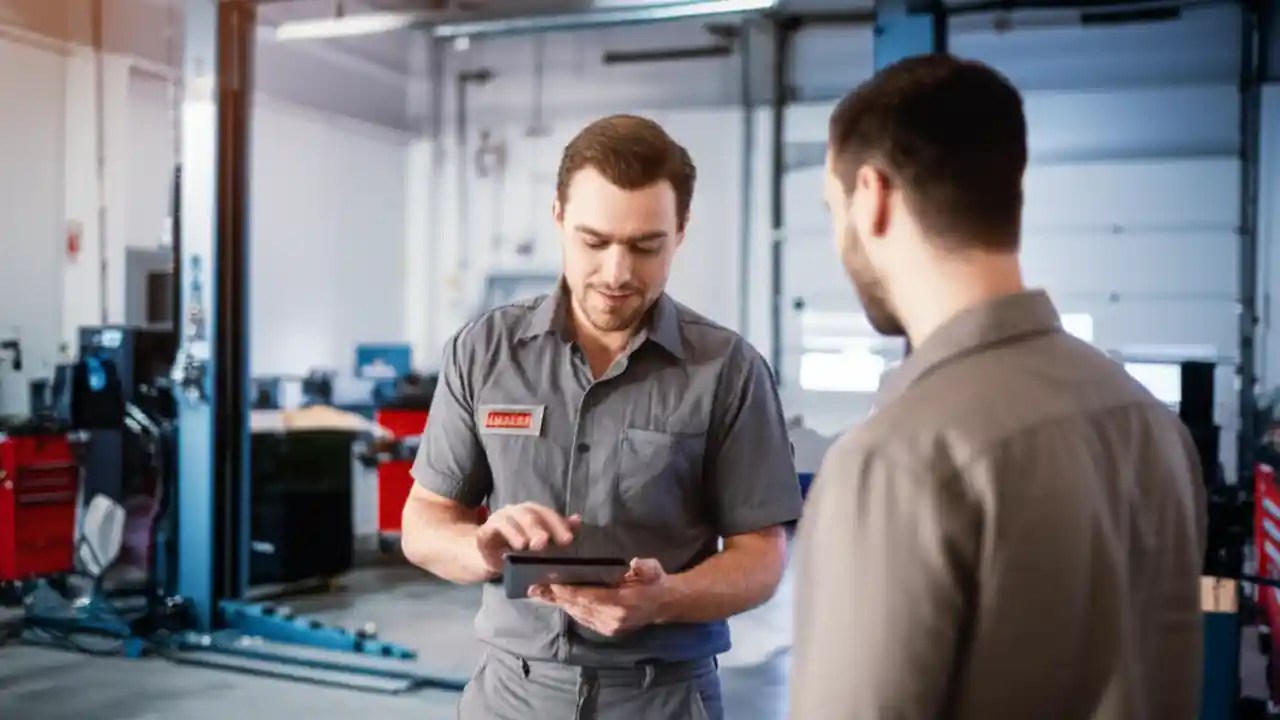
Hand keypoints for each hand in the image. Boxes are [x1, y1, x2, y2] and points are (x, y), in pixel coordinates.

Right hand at [475, 502, 580, 575]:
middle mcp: (516, 511)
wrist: (488, 557)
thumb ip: (558, 531)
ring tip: (533, 546)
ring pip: (513, 518)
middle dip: (541, 527)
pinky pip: (497, 527)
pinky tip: (518, 545)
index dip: (558, 525)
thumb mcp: (540, 543)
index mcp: (532, 512)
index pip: (547, 513)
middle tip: (547, 541)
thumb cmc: (517, 549)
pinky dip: (509, 534)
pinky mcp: (485, 531)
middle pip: (531, 514)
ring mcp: (500, 518)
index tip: (568, 540)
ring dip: (524, 531)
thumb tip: (577, 520)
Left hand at [528, 558, 668, 637]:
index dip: (570, 591)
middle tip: (535, 587)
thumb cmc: (654, 582)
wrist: (662, 604)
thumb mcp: (654, 570)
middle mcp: (613, 619)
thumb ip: (645, 567)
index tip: (552, 583)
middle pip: (579, 607)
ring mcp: (608, 627)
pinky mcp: (605, 630)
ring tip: (539, 592)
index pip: (591, 597)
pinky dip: (569, 608)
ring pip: (578, 614)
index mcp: (623, 603)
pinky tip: (556, 600)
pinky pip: (582, 618)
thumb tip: (634, 563)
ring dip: (558, 603)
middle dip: (556, 597)